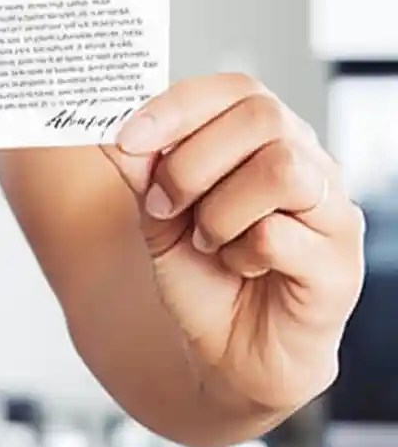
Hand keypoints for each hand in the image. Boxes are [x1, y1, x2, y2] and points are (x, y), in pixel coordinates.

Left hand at [104, 74, 365, 412]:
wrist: (231, 356)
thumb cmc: (206, 279)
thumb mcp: (158, 220)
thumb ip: (141, 173)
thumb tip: (108, 126)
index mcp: (266, 144)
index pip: (236, 90)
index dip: (177, 107)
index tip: (128, 139)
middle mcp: (308, 164)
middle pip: (263, 117)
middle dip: (192, 163)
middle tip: (166, 207)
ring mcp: (330, 211)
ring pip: (281, 168)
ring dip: (220, 210)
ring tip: (209, 242)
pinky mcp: (339, 262)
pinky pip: (280, 234)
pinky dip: (241, 254)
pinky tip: (240, 269)